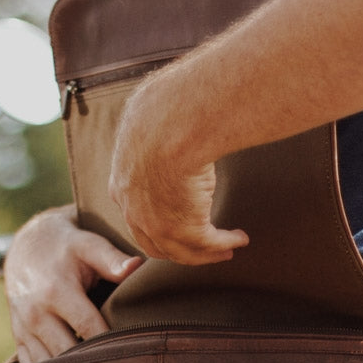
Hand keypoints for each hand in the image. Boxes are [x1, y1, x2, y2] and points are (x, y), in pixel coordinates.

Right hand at [4, 205, 141, 362]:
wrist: (24, 247)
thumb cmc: (65, 247)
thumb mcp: (87, 244)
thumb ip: (112, 258)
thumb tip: (138, 267)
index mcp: (55, 291)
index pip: (88, 328)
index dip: (111, 343)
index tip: (133, 353)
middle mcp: (35, 313)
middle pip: (67, 353)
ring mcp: (23, 328)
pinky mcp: (18, 337)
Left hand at [107, 73, 248, 266]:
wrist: (171, 123)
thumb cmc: (163, 110)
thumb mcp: (149, 125)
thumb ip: (156, 136)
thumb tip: (167, 115)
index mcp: (122, 186)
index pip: (137, 217)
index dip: (156, 225)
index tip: (176, 226)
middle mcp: (134, 212)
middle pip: (157, 244)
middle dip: (181, 249)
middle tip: (203, 249)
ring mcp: (156, 225)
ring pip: (182, 252)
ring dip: (206, 253)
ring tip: (226, 250)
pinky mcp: (183, 228)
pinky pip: (208, 244)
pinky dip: (225, 243)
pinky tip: (240, 238)